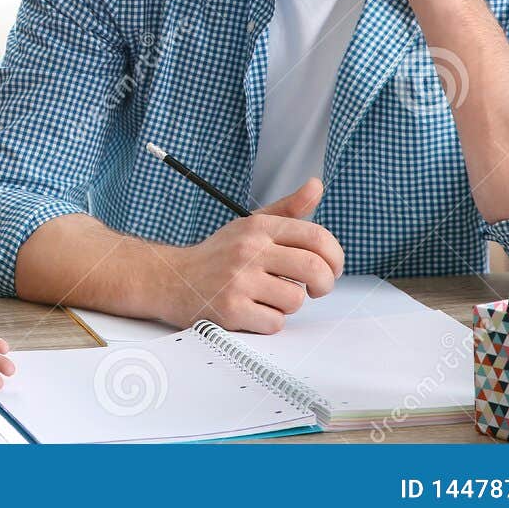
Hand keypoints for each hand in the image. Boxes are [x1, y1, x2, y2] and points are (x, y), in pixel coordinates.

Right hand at [163, 178, 344, 332]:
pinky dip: (270, 321)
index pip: (316, 236)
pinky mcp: (231, 309)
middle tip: (317, 289)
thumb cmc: (219, 255)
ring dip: (289, 303)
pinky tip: (254, 310)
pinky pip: (275, 322)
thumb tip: (316, 185)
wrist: (173, 279)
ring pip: (295, 299)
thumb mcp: (251, 225)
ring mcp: (239, 280)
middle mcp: (249, 250)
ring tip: (270, 296)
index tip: (331, 267)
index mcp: (258, 228)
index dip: (335, 256)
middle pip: (313, 269)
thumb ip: (288, 209)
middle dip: (324, 284)